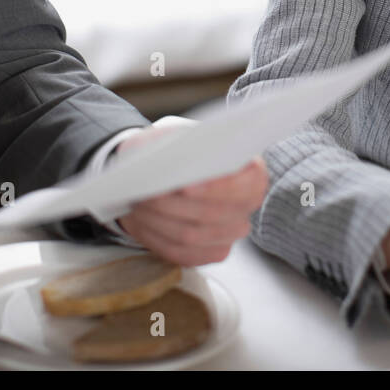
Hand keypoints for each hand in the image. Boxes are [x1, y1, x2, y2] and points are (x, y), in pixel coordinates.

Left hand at [114, 126, 267, 266]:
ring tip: (137, 204)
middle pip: (213, 214)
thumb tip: (170, 167)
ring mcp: (232, 232)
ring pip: (192, 235)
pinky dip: (156, 237)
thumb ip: (181, 148)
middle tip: (145, 193)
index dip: (215, 190)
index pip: (245, 186)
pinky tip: (141, 222)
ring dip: (158, 220)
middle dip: (173, 204)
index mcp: (252, 172)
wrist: (165, 169)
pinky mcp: (213, 252)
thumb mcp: (178, 136)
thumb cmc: (176, 149)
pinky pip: (182, 253)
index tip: (185, 187)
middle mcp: (247, 204)